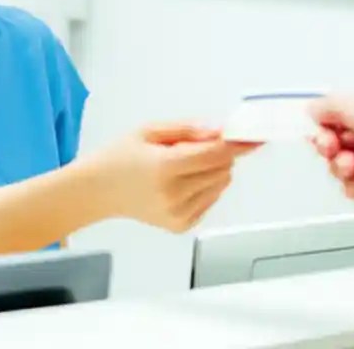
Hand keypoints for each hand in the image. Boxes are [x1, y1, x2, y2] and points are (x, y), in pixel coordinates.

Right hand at [92, 123, 253, 231]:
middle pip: (222, 169)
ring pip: (220, 185)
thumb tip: (219, 130)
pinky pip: (211, 200)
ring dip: (212, 171)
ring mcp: (178, 214)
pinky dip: (205, 187)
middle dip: (219, 154)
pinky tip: (180, 182)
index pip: (215, 154)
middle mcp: (173, 195)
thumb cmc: (120, 157)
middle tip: (194, 146)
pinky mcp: (181, 225)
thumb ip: (187, 128)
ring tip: (181, 165)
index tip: (255, 137)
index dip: (237, 144)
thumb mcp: (149, 130)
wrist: (98, 190)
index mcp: (164, 167)